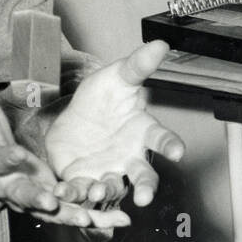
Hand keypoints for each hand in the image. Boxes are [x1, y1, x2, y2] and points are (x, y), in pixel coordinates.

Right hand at [0, 56, 128, 229]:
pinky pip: (71, 212)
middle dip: (35, 197)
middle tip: (50, 201)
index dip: (7, 158)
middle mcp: (9, 183)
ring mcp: (30, 195)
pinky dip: (93, 218)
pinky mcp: (50, 201)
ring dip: (69, 214)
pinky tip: (117, 221)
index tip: (19, 155)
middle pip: (20, 194)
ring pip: (50, 210)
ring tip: (89, 219)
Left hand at [44, 40, 184, 223]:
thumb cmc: (103, 98)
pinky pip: (81, 191)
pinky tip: (62, 192)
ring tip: (96, 190)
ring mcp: (108, 171)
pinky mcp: (83, 180)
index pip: (162, 139)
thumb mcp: (116, 77)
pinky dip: (73, 194)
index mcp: (143, 132)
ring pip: (113, 188)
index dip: (171, 146)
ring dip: (106, 191)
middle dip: (146, 187)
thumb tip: (160, 44)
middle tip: (145, 197)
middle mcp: (130, 157)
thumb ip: (137, 65)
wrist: (72, 117)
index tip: (179, 153)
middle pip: (144, 176)